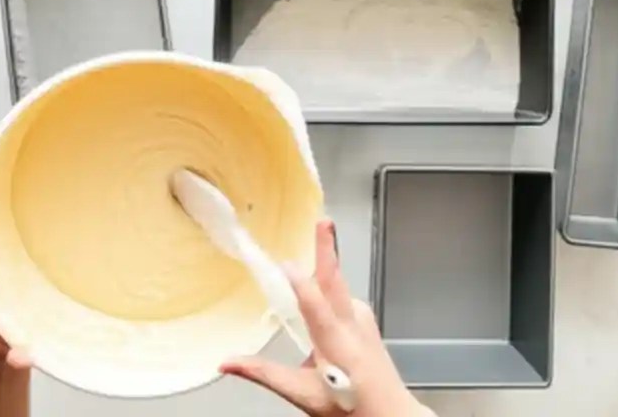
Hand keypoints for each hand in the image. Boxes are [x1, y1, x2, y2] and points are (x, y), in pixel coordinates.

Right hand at [220, 220, 433, 416]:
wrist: (390, 416)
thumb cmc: (349, 407)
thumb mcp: (302, 395)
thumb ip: (263, 374)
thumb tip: (228, 363)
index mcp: (334, 343)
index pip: (315, 305)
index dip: (300, 284)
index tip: (285, 264)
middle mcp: (352, 325)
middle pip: (336, 281)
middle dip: (328, 249)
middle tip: (324, 221)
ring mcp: (363, 320)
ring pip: (341, 286)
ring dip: (328, 263)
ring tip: (321, 232)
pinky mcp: (367, 321)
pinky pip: (345, 296)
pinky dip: (331, 284)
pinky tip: (322, 289)